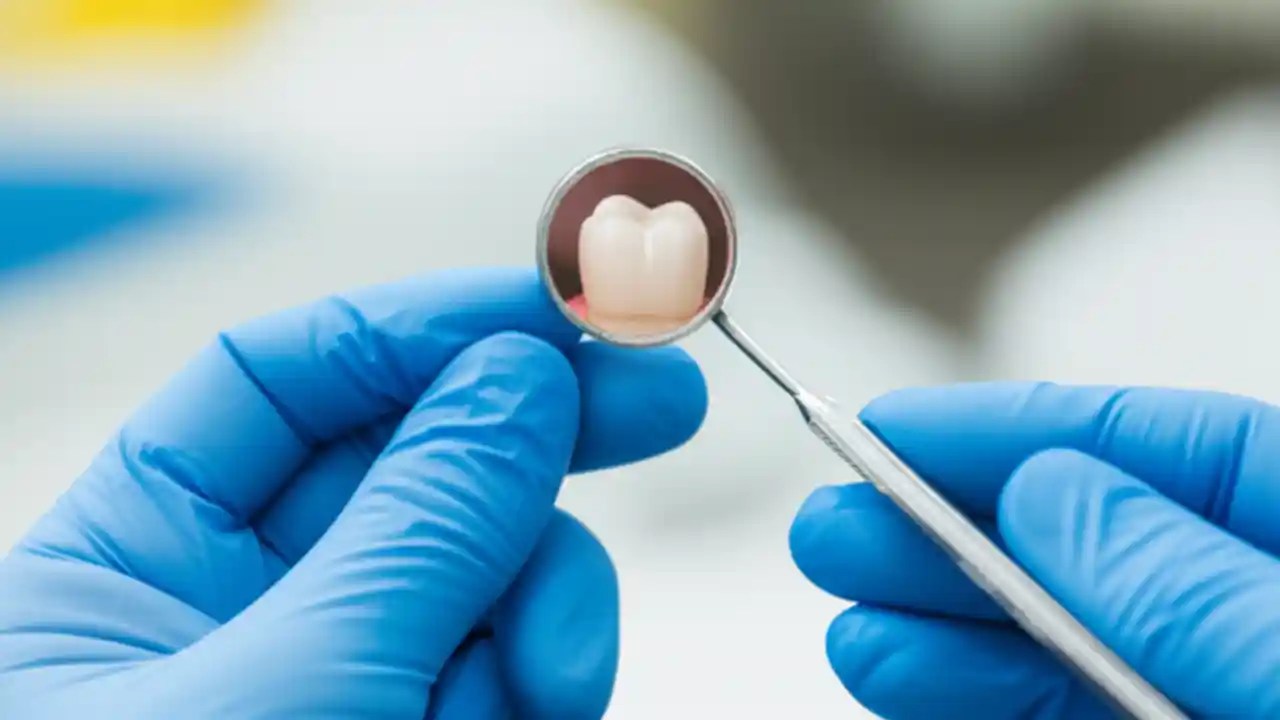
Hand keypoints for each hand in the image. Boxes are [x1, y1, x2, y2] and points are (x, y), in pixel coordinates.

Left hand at [0, 267, 706, 719]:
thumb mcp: (289, 695)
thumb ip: (417, 526)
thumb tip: (518, 374)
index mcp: (133, 558)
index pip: (284, 377)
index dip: (425, 322)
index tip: (564, 310)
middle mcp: (238, 603)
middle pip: (408, 456)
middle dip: (537, 430)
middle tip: (667, 395)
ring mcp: (342, 675)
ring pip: (485, 570)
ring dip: (545, 601)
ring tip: (549, 680)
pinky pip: (512, 667)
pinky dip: (545, 679)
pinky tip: (536, 710)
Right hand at [790, 383, 1279, 718]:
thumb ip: (1190, 587)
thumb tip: (1052, 493)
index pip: (1178, 450)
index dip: (1025, 427)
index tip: (900, 424)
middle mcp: (1261, 617)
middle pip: (1091, 544)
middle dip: (951, 526)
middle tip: (838, 521)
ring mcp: (1210, 695)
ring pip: (1059, 638)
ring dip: (935, 617)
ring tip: (843, 599)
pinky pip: (1059, 718)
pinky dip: (971, 697)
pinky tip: (897, 673)